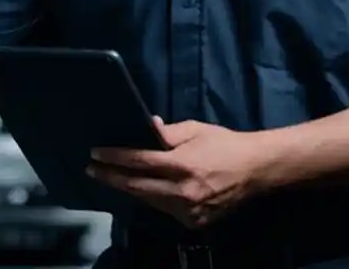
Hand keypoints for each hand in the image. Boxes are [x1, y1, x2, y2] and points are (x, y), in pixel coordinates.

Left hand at [87, 117, 273, 229]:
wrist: (257, 171)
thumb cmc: (225, 144)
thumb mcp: (195, 130)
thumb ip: (167, 132)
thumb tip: (145, 126)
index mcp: (184, 165)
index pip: (139, 161)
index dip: (114, 158)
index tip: (95, 153)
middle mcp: (184, 192)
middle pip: (137, 186)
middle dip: (111, 178)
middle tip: (91, 170)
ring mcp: (189, 211)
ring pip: (149, 200)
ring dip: (128, 188)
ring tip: (110, 177)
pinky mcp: (194, 222)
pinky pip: (164, 209)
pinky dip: (151, 198)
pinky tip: (140, 188)